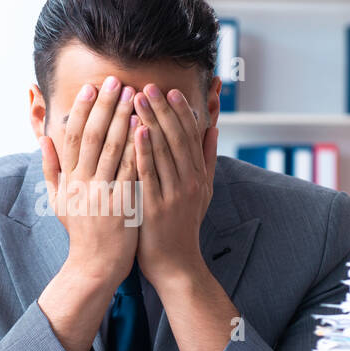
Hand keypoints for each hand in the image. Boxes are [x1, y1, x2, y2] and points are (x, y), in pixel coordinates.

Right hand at [39, 75, 139, 291]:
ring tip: (134, 96)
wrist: (94, 265)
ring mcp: (101, 192)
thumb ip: (51, 169)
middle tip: (116, 81)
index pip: (72, 136)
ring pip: (111, 148)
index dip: (82, 110)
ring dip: (123, 118)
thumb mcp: (58, 202)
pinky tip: (145, 127)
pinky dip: (136, 146)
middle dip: (105, 106)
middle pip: (92, 135)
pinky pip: (129, 169)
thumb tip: (44, 140)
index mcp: (68, 179)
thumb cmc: (81, 233)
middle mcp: (81, 183)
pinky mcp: (121, 203)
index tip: (92, 88)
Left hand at [132, 83, 218, 290]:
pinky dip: (143, 151)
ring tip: (139, 98)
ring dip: (151, 122)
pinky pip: (149, 173)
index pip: (191, 137)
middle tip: (150, 86)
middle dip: (163, 110)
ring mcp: (174, 194)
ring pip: (163, 151)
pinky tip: (136, 131)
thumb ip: (207, 159)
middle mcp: (190, 182)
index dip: (180, 112)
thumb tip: (214, 129)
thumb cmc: (183, 227)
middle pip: (176, 138)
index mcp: (199, 176)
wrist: (176, 265)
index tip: (170, 91)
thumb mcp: (203, 192)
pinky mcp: (156, 207)